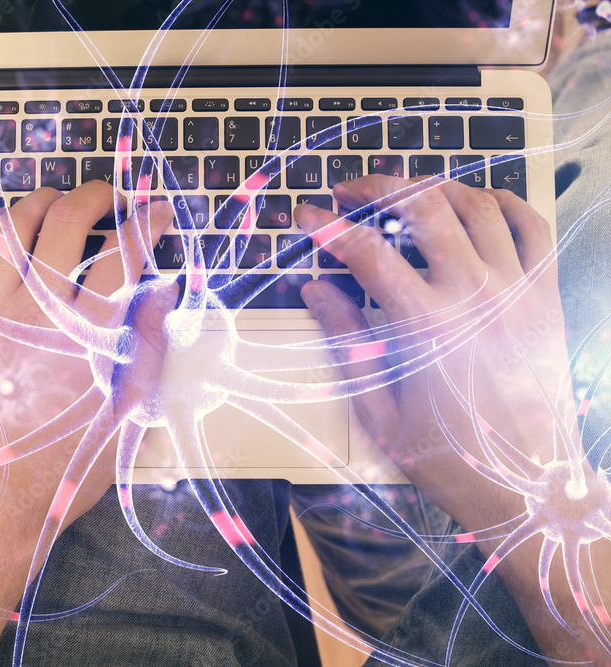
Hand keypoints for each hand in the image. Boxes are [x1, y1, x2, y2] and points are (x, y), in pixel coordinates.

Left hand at [0, 181, 173, 664]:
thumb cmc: (64, 468)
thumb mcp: (125, 415)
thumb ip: (147, 348)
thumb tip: (162, 290)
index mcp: (87, 335)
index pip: (124, 254)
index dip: (147, 221)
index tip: (157, 212)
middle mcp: (38, 313)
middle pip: (67, 222)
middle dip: (95, 195)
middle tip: (110, 195)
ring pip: (12, 227)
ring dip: (39, 201)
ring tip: (56, 200)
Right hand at [296, 175, 568, 524]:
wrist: (533, 488)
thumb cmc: (454, 459)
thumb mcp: (382, 412)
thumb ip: (347, 343)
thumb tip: (316, 291)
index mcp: (429, 327)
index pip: (368, 253)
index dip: (330, 228)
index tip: (308, 216)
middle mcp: (477, 297)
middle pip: (423, 208)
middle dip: (378, 187)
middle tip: (351, 190)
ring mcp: (519, 291)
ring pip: (477, 205)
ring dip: (434, 187)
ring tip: (404, 193)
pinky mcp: (547, 297)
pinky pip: (531, 226)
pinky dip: (501, 202)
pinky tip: (474, 203)